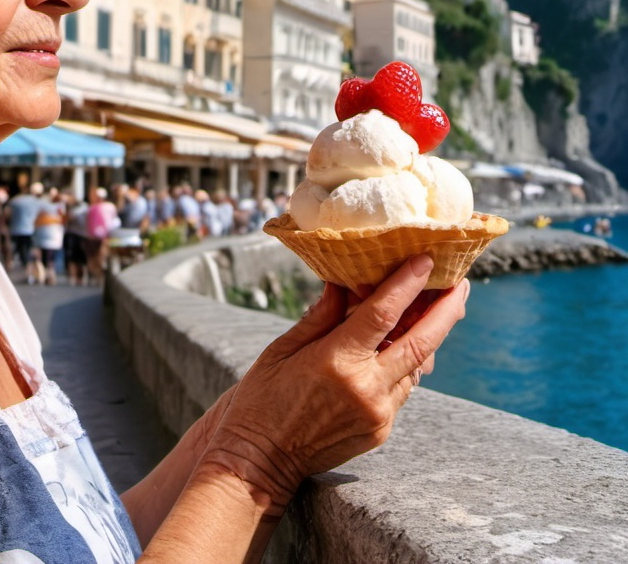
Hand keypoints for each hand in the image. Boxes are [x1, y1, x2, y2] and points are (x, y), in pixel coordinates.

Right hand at [195, 255, 468, 513]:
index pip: (382, 314)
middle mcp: (365, 388)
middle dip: (445, 311)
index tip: (425, 261)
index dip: (406, 284)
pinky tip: (402, 347)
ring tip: (436, 310)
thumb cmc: (262, 398)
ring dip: (428, 338)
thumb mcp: (282, 349)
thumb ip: (320, 316)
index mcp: (336, 361)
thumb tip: (344, 284)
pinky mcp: (381, 431)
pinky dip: (406, 364)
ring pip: (416, 367)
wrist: (260, 460)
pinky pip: (403, 389)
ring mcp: (378, 414)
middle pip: (419, 343)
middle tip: (461, 285)